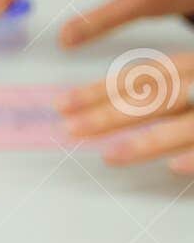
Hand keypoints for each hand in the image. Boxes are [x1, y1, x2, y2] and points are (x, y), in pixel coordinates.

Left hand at [57, 51, 193, 171]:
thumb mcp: (191, 82)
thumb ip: (167, 90)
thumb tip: (118, 105)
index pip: (146, 76)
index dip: (103, 89)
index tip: (62, 105)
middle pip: (159, 97)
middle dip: (112, 113)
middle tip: (69, 129)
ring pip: (189, 124)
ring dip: (149, 140)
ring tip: (110, 157)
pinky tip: (174, 167)